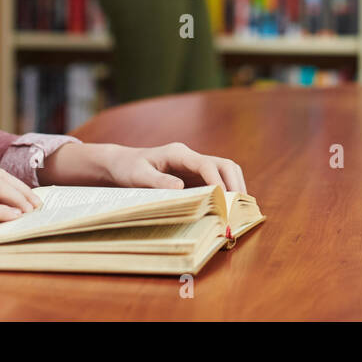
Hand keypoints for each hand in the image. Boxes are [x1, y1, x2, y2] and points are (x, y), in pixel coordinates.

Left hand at [41, 142, 246, 193]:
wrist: (122, 164)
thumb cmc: (128, 169)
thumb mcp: (137, 175)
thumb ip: (157, 181)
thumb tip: (181, 188)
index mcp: (178, 153)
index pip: (206, 164)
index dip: (218, 182)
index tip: (224, 199)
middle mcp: (190, 157)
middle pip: (224, 165)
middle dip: (236, 183)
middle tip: (240, 206)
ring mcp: (195, 165)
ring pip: (225, 171)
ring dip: (236, 186)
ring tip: (240, 208)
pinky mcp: (195, 175)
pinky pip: (218, 180)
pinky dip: (228, 191)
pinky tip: (229, 207)